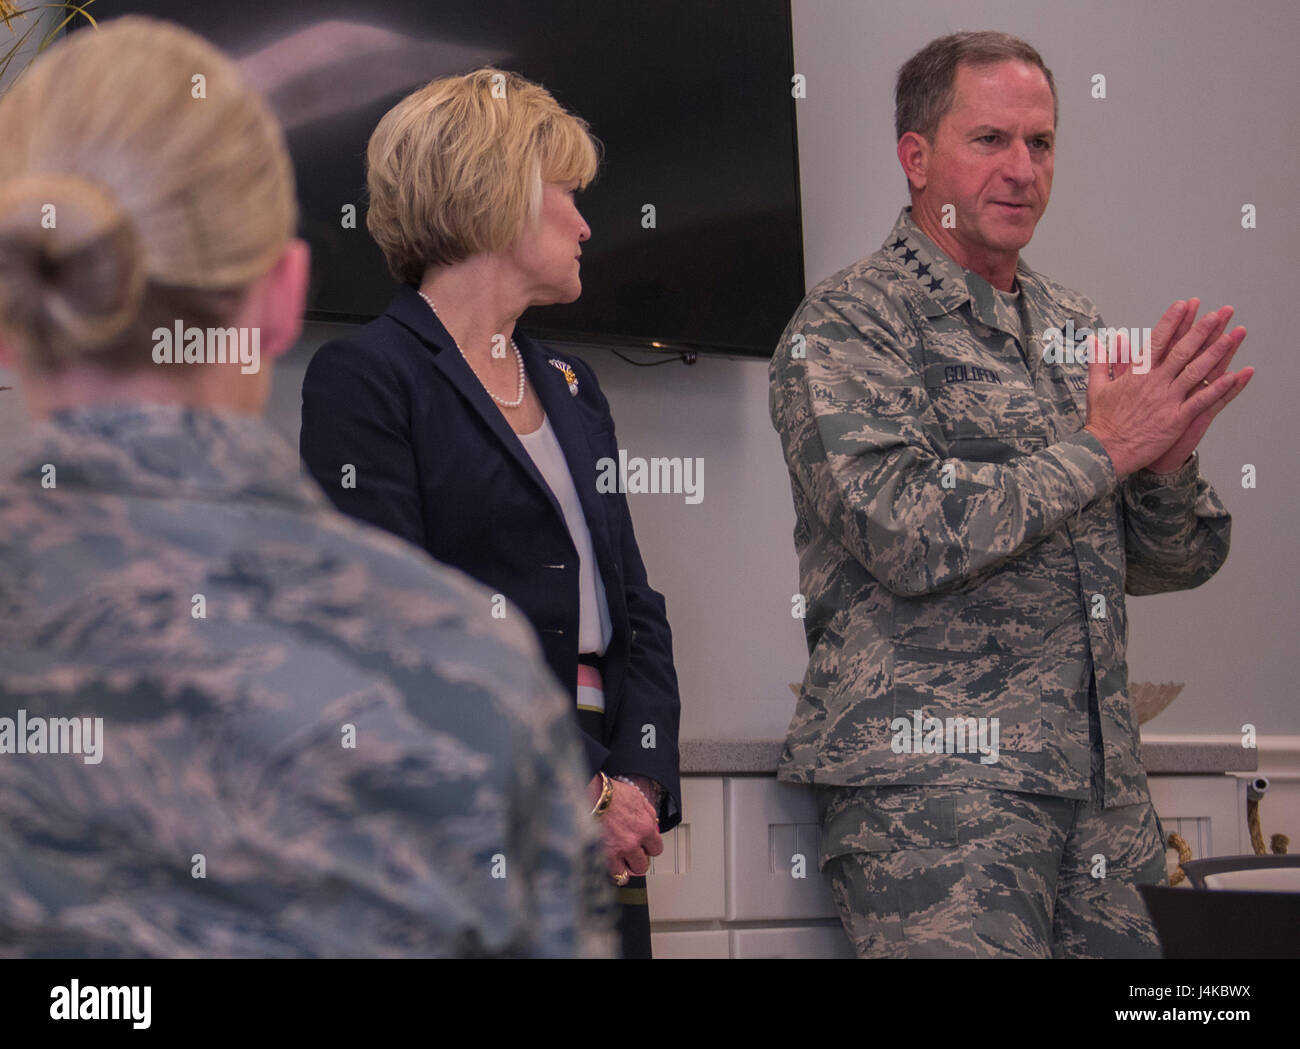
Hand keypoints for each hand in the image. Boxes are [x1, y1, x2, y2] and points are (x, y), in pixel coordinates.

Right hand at [589, 774, 661, 879]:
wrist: (591, 794)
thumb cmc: (611, 793)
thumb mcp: (637, 797)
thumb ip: (647, 813)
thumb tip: (652, 822)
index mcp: (646, 827)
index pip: (656, 849)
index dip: (650, 848)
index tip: (644, 847)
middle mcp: (634, 841)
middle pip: (643, 864)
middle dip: (638, 860)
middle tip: (631, 855)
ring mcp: (619, 850)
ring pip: (627, 873)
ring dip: (624, 869)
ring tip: (620, 864)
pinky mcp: (604, 855)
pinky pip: (612, 874)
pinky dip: (612, 872)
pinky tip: (610, 867)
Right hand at [1084, 300, 1249, 478]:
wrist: (1104, 451)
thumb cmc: (1101, 421)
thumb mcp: (1096, 387)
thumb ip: (1100, 361)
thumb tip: (1095, 339)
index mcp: (1136, 374)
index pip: (1157, 341)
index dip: (1172, 321)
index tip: (1184, 305)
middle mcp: (1154, 383)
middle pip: (1181, 351)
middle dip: (1201, 330)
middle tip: (1217, 314)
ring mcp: (1166, 400)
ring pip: (1195, 372)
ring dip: (1215, 353)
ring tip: (1231, 336)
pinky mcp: (1175, 419)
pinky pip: (1200, 400)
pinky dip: (1217, 388)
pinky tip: (1233, 376)